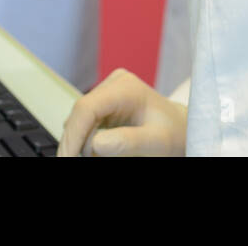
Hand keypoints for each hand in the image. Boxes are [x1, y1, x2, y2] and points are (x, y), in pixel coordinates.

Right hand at [58, 68, 187, 155]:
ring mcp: (107, 92)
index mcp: (126, 88)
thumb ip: (128, 142)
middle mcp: (113, 84)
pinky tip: (94, 152)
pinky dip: (85, 140)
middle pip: (80, 114)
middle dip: (74, 142)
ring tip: (92, 157)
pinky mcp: (104, 103)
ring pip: (80, 119)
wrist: (180, 129)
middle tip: (73, 161)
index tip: (67, 158)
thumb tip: (94, 145)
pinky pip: (86, 123)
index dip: (73, 135)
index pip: (87, 108)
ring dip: (79, 142)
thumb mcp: (156, 142)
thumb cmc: (172, 135)